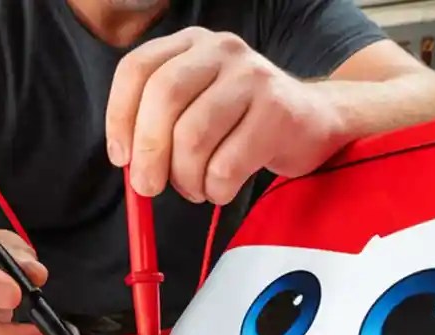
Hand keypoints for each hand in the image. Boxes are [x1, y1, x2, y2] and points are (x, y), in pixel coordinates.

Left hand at [106, 27, 344, 204]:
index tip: (120, 157)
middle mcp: (222, 50)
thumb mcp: (198, 104)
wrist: (315, 121)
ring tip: (196, 188)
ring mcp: (253, 77)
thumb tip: (127, 162)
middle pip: (164, 97)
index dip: (120, 116)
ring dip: (186, 179)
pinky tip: (221, 189)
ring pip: (193, 137)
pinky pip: (226, 166)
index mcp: (192, 43)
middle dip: (149, 153)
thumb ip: (159, 122)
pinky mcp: (277, 112)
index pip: (138, 69)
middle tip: (148, 187)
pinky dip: (215, 190)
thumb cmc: (243, 121)